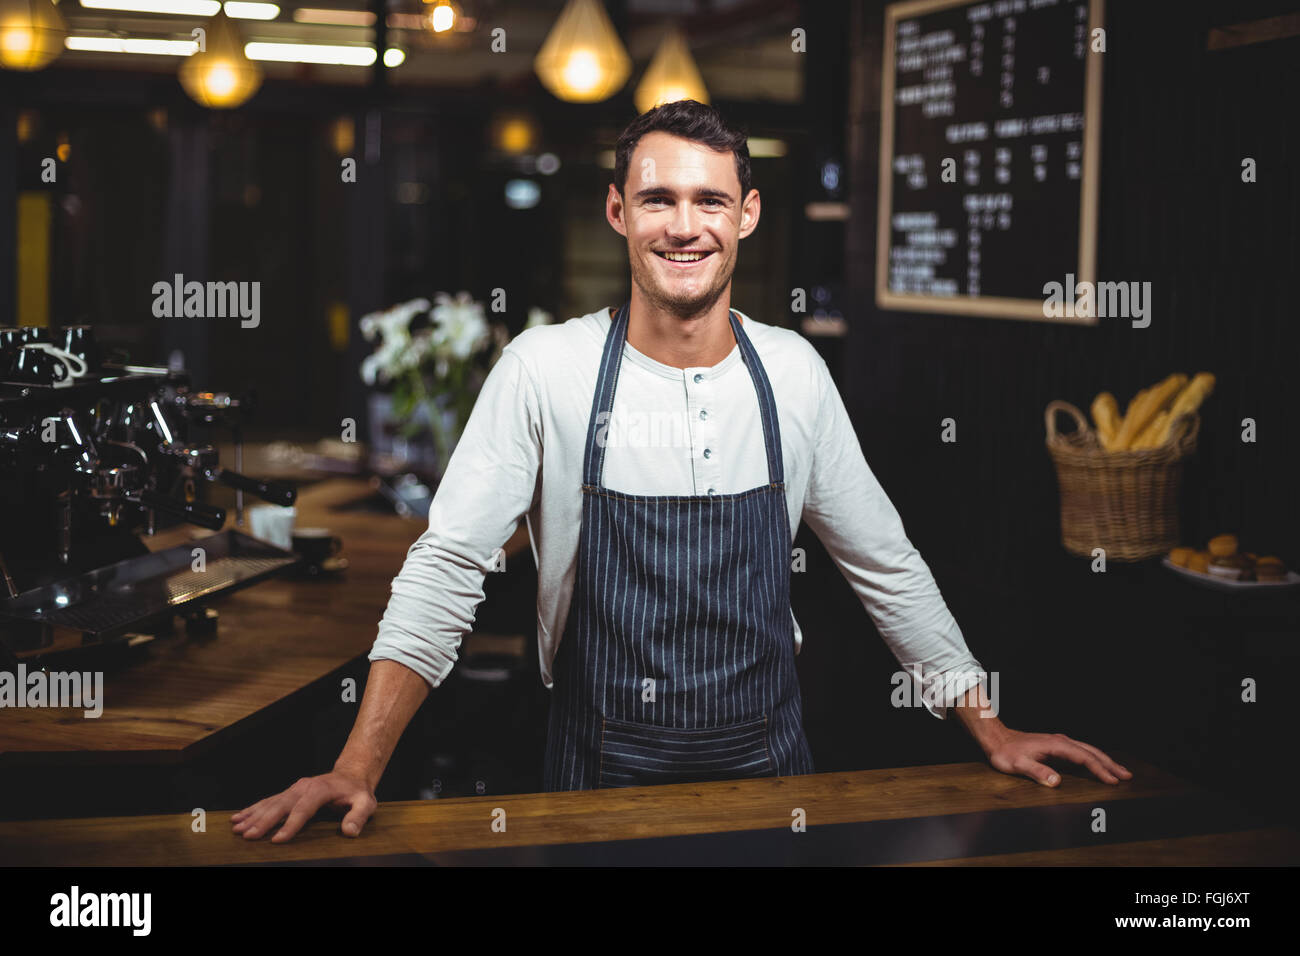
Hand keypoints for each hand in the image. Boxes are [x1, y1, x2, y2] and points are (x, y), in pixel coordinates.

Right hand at [230, 770, 376, 842]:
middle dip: (263, 822)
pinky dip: (252, 809)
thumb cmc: (357, 792)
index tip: (277, 840)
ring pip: (270, 803)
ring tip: (236, 828)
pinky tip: (238, 817)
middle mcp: (303, 787)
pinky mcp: (289, 792)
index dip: (291, 825)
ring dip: (252, 816)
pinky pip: (268, 801)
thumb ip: (359, 816)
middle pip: (280, 806)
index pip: (303, 810)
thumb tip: (350, 831)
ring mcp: (294, 789)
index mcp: (320, 790)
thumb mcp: (366, 803)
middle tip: (248, 836)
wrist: (350, 775)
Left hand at [985, 729, 1132, 786]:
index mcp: (1056, 745)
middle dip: (1110, 764)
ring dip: (1105, 760)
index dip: (1099, 770)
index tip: (1113, 781)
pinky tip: (1099, 765)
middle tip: (1127, 776)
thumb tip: (1056, 781)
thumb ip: (1037, 772)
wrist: (997, 739)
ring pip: (1088, 750)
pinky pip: (1081, 752)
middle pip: (1092, 752)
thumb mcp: (1018, 764)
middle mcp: (1061, 741)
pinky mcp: (1057, 746)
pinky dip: (1094, 758)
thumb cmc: (1006, 753)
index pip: (1084, 758)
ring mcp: (1060, 742)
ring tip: (1120, 772)